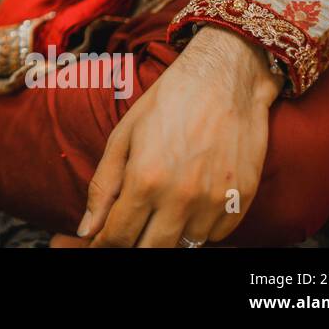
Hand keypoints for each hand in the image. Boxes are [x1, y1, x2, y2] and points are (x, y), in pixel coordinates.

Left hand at [79, 26, 281, 247]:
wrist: (225, 78)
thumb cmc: (168, 102)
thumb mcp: (123, 136)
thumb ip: (104, 186)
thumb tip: (87, 230)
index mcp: (145, 180)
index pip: (118, 236)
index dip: (105, 244)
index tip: (100, 242)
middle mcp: (181, 197)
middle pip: (152, 250)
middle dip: (134, 244)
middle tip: (129, 228)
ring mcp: (215, 202)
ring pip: (185, 246)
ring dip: (168, 235)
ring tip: (162, 209)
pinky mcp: (242, 200)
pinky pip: (216, 234)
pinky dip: (200, 227)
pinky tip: (191, 201)